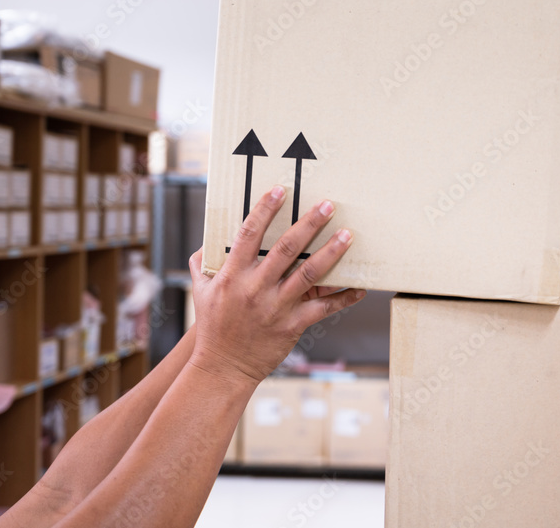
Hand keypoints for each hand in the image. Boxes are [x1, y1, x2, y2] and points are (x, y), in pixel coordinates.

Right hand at [187, 185, 365, 386]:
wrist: (222, 368)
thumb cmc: (213, 326)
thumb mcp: (201, 291)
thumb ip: (201, 264)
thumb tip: (206, 242)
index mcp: (232, 275)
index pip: (249, 235)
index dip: (264, 211)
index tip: (280, 191)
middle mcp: (256, 288)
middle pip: (287, 249)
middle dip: (309, 224)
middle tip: (327, 205)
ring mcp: (276, 307)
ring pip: (309, 274)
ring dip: (331, 253)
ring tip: (348, 235)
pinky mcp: (292, 326)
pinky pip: (322, 308)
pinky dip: (342, 298)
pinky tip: (359, 288)